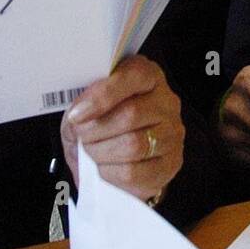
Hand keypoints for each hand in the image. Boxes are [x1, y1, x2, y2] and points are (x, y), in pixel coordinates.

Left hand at [61, 56, 182, 202]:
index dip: (102, 96)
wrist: (120, 152)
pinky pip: (135, 173)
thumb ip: (83, 104)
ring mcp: (172, 134)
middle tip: (81, 136)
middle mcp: (167, 102)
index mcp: (148, 75)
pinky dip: (110, 173)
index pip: (134, 76)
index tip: (77, 114)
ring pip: (134, 145)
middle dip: (96, 130)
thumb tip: (78, 118)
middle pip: (131, 114)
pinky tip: (104, 167)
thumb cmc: (104, 120)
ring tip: (91, 151)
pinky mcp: (170, 164)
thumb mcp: (89, 103)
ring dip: (102, 152)